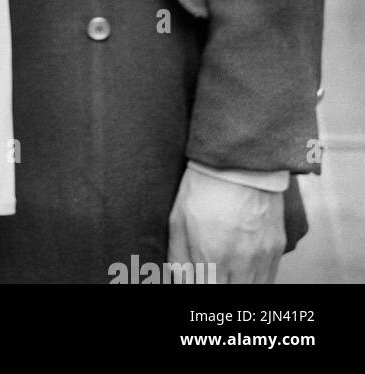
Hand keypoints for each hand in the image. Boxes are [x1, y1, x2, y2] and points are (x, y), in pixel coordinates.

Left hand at [167, 168, 283, 282]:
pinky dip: (257, 280)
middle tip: (212, 276)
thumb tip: (181, 279)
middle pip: (232, 295)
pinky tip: (245, 271)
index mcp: (212, 257)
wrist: (239, 162)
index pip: (208, 292)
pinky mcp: (278, 248)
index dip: (202, 288)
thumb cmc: (202, 188)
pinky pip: (270, 277)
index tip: (199, 281)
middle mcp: (241, 263)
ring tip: (228, 275)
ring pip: (254, 290)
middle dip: (220, 286)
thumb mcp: (177, 219)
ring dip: (239, 286)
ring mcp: (263, 257)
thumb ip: (178, 257)